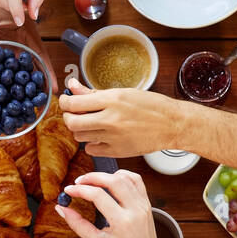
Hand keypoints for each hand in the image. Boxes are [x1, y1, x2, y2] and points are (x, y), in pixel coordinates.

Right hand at [57, 169, 171, 237]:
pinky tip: (111, 181)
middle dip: (92, 177)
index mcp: (122, 222)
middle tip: (78, 181)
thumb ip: (78, 225)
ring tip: (93, 181)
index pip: (98, 196)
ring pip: (126, 177)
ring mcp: (143, 205)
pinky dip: (123, 176)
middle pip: (113, 180)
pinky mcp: (147, 203)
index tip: (68, 190)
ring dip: (107, 175)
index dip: (80, 190)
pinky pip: (136, 181)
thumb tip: (62, 209)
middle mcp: (135, 210)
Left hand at [58, 76, 178, 156]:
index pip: (73, 103)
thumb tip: (72, 86)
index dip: (64, 103)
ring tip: (92, 125)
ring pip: (79, 137)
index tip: (66, 103)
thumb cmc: (151, 106)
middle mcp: (111, 119)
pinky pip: (90, 150)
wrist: (172, 124)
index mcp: (112, 99)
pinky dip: (91, 144)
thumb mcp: (123, 93)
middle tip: (75, 115)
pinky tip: (101, 137)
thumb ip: (94, 93)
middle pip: (72, 122)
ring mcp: (113, 137)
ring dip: (81, 130)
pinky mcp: (117, 151)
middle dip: (69, 118)